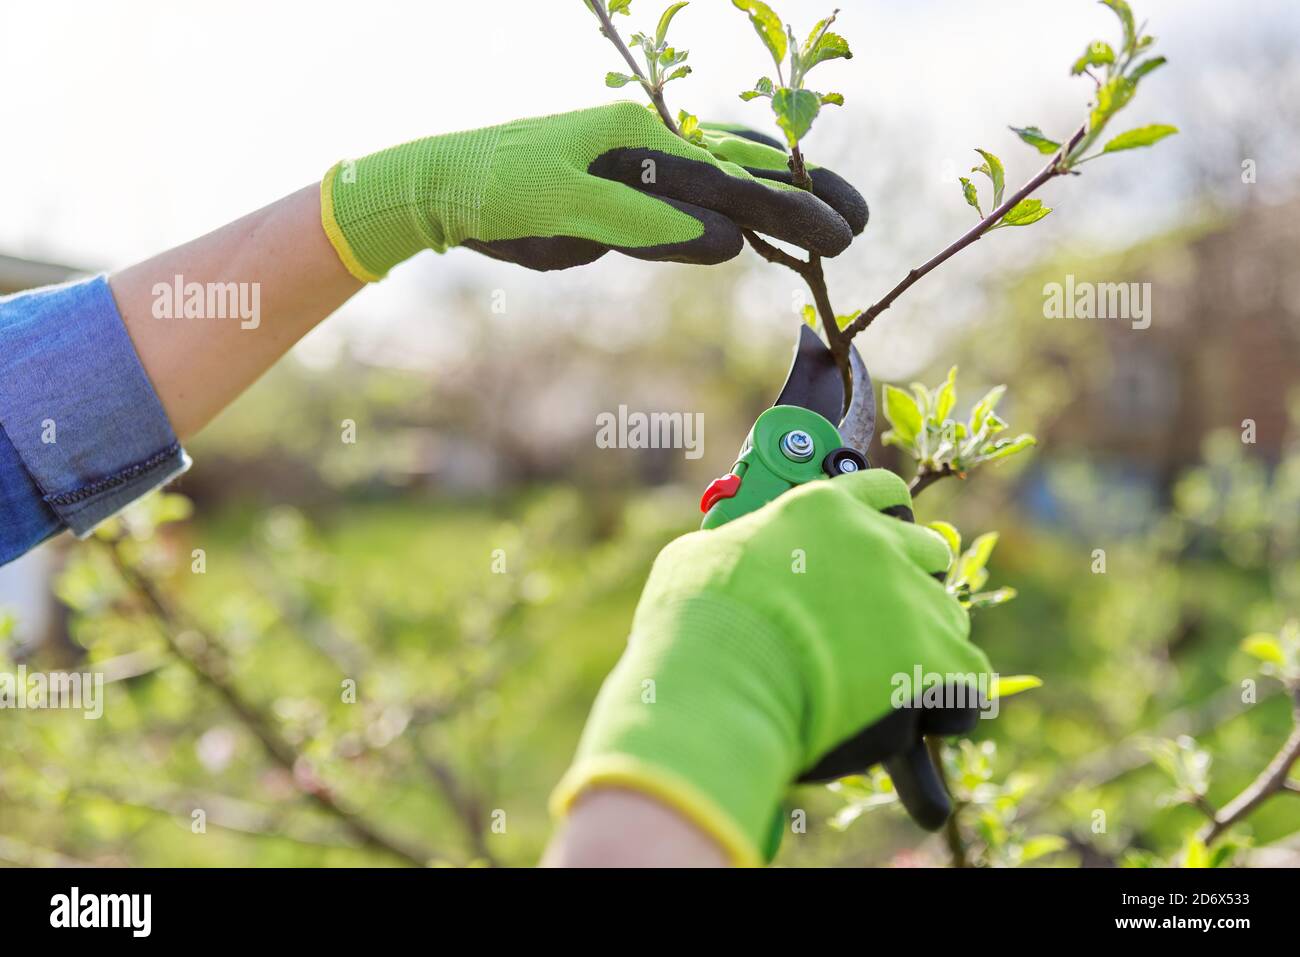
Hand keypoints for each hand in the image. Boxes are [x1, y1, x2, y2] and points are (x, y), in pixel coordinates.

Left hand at [320, 102, 866, 277]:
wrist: (440, 187)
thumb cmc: (491, 189)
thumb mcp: (561, 207)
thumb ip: (642, 222)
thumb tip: (727, 239)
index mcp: (639, 137)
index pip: (731, 178)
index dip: (790, 207)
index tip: (839, 231)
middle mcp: (647, 144)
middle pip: (742, 168)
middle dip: (802, 195)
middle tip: (856, 224)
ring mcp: (637, 168)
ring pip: (722, 182)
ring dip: (775, 201)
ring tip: (828, 217)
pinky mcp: (622, 195)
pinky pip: (688, 204)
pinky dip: (729, 211)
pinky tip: (751, 226)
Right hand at [550, 469, 990, 865]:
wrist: (720, 679)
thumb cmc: (695, 621)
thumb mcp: (700, 558)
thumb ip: (735, 549)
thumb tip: (730, 561)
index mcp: (823, 508)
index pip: (881, 491)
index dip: (884, 518)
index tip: (879, 542)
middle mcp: (877, 543)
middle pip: (929, 550)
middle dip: (912, 581)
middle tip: (883, 619)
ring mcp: (910, 600)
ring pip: (950, 615)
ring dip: (928, 641)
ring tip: (893, 676)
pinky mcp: (933, 661)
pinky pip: (972, 678)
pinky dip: (953, 696)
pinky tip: (928, 712)